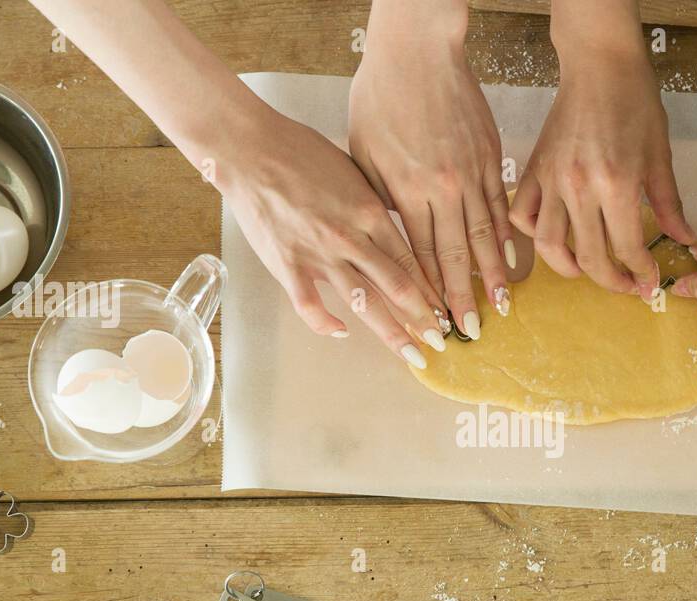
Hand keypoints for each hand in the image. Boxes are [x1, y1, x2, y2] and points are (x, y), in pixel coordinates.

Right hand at [221, 107, 446, 367]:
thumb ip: (371, 205)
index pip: (411, 261)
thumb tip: (389, 227)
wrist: (250, 148)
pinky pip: (311, 305)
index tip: (446, 311)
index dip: (432, 291)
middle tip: (443, 342)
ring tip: (414, 355)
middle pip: (398, 287)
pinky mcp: (288, 264)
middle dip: (424, 319)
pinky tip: (342, 332)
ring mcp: (320, 253)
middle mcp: (352, 237)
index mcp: (371, 211)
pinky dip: (326, 323)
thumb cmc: (299, 151)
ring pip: (366, 302)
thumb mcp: (352, 171)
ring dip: (393, 332)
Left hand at [349, 5, 511, 338]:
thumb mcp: (363, 153)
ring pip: (484, 236)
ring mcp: (471, 173)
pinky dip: (506, 236)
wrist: (418, 50)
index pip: (421, 256)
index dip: (429, 294)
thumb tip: (393, 237)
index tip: (436, 321)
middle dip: (464, 298)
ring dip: (492, 276)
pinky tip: (511, 258)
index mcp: (407, 191)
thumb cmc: (381, 95)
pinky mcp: (489, 156)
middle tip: (473, 331)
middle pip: (456, 256)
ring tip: (504, 305)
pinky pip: (500, 206)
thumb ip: (381, 199)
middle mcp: (443, 189)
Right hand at [510, 41, 691, 298]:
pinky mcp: (533, 171)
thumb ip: (670, 205)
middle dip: (612, 281)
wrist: (600, 64)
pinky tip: (556, 236)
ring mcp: (551, 180)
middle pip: (590, 257)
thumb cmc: (635, 102)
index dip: (642, 273)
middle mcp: (580, 187)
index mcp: (617, 183)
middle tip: (627, 285)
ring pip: (550, 246)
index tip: (649, 283)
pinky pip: (524, 216)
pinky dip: (534, 234)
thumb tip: (686, 241)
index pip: (628, 248)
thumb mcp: (660, 155)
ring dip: (570, 269)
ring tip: (589, 270)